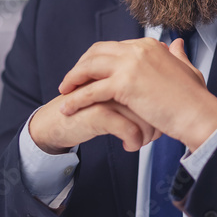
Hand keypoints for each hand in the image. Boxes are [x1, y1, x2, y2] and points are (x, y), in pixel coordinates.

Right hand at [29, 91, 159, 153]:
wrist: (55, 123)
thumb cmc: (86, 109)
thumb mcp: (113, 96)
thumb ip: (134, 91)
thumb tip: (161, 98)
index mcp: (121, 70)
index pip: (154, 88)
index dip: (158, 109)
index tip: (157, 124)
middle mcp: (116, 79)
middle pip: (152, 101)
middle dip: (156, 123)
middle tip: (153, 136)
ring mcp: (108, 94)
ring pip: (144, 116)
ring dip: (147, 135)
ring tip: (141, 142)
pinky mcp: (99, 112)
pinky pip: (130, 130)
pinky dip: (135, 142)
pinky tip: (129, 146)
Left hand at [56, 38, 216, 151]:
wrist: (200, 115)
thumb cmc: (195, 99)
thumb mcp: (187, 69)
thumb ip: (178, 55)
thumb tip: (176, 43)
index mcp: (149, 45)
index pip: (112, 47)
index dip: (95, 60)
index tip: (86, 74)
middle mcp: (137, 49)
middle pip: (96, 52)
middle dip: (80, 66)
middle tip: (69, 82)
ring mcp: (130, 64)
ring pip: (89, 67)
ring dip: (72, 79)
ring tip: (63, 93)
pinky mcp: (125, 84)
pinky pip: (92, 90)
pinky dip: (76, 99)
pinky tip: (68, 108)